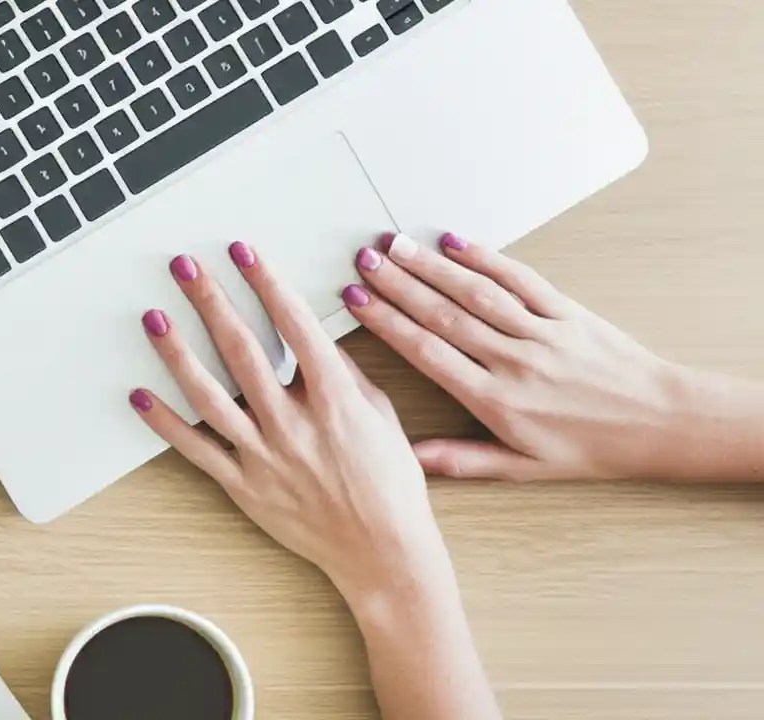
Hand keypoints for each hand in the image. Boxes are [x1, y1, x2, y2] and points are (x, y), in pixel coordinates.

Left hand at [128, 244, 454, 606]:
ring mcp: (264, 456)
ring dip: (177, 353)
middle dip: (211, 301)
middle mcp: (294, 423)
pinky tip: (142, 395)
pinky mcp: (243, 485)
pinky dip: (166, 423)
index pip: (294, 326)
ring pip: (209, 395)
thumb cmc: (390, 484)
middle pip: (242, 350)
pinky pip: (196, 449)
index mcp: (334, 400)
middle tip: (186, 269)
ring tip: (155, 318)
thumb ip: (344, 373)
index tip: (244, 253)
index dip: (266, 282)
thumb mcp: (381, 415)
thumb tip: (314, 336)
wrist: (382, 551)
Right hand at [342, 232, 701, 481]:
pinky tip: (457, 243)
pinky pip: (521, 280)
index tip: (358, 301)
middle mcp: (513, 360)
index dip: (387, 322)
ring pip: (476, 292)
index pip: (428, 351)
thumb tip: (412, 457)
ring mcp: (541, 332)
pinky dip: (487, 259)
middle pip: (443, 314)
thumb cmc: (592, 448)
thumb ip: (463, 460)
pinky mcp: (567, 312)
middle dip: (398, 284)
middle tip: (365, 261)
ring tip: (396, 245)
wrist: (660, 424)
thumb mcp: (524, 468)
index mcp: (496, 400)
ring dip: (431, 266)